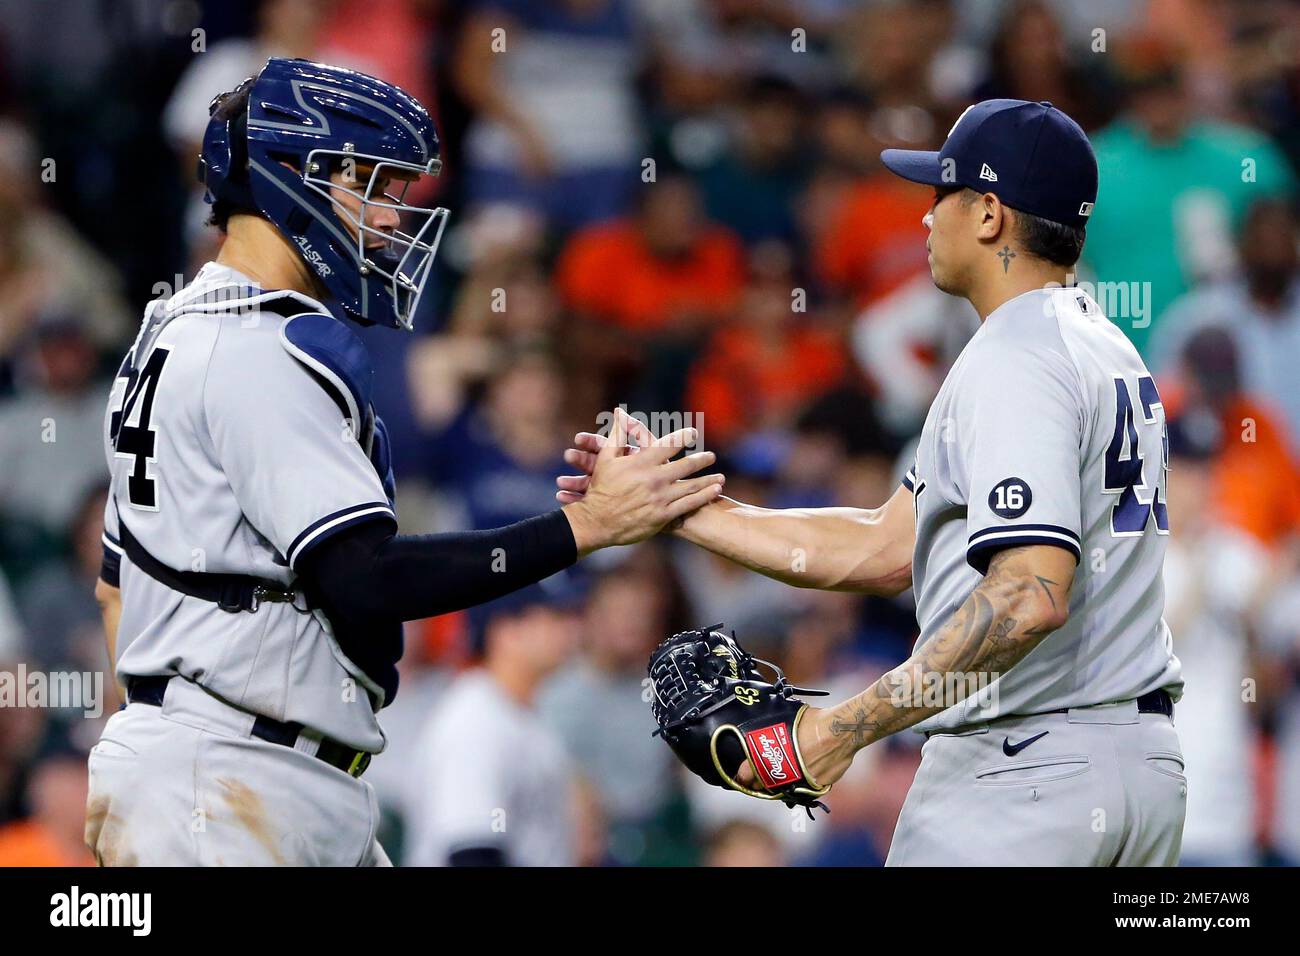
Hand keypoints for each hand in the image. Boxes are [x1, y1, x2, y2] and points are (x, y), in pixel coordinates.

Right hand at [562, 408, 723, 553]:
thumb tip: (619, 412)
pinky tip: (714, 491)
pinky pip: (689, 505)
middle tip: (712, 456)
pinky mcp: (663, 515)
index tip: (693, 433)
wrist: (597, 522)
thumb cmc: (601, 488)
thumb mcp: (606, 458)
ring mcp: (660, 498)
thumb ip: (618, 434)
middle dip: (702, 459)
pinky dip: (704, 497)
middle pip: (686, 465)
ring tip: (720, 476)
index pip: (669, 444)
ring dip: (709, 479)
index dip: (684, 437)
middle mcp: (654, 479)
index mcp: (642, 462)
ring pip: (692, 486)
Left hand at [734, 705, 859, 792]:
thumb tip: (766, 735)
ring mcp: (799, 783)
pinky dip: (799, 785)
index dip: (744, 775)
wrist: (840, 731)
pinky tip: (799, 778)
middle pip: (762, 785)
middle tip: (757, 780)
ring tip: (776, 779)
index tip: (743, 775)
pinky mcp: (815, 788)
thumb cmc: (814, 722)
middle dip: (758, 783)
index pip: (747, 773)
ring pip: (781, 790)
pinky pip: (802, 790)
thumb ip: (773, 734)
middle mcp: (782, 773)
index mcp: (770, 756)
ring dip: (777, 786)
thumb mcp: (786, 722)